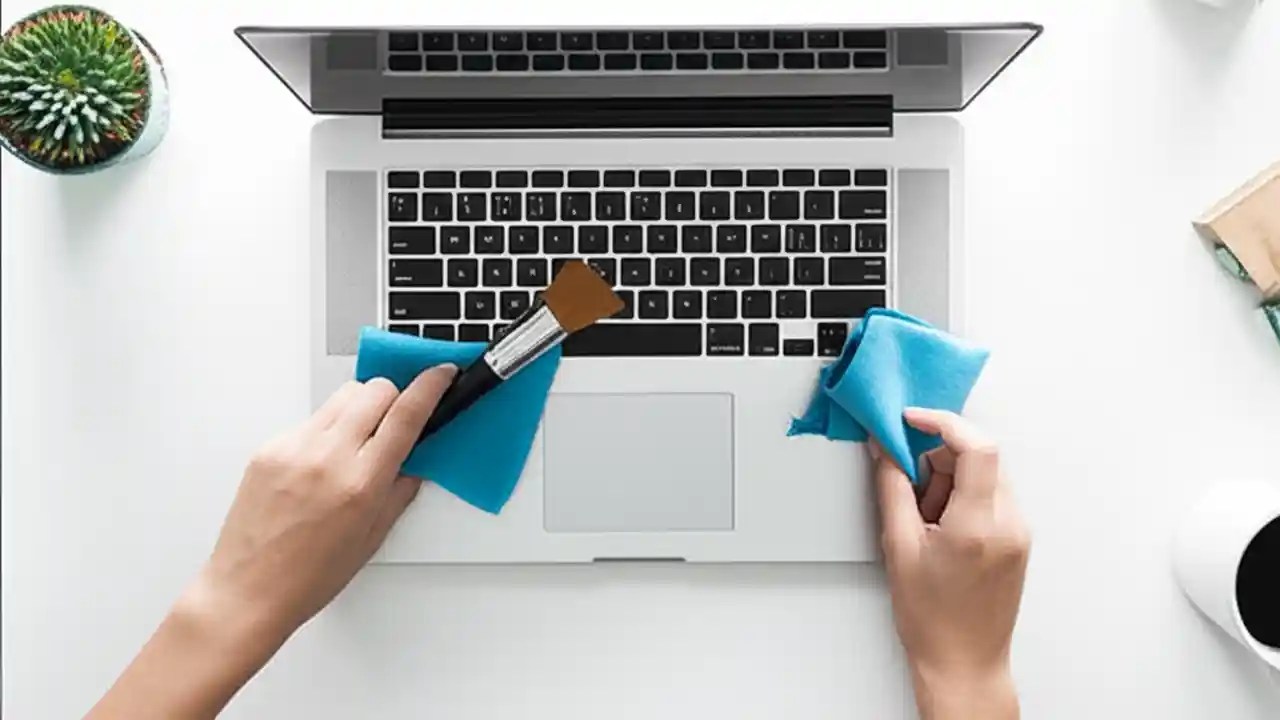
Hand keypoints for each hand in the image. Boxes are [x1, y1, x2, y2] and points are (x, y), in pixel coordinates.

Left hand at [194, 366, 454, 638]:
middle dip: (394, 397)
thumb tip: (415, 459)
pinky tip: (321, 463)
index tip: (441, 374)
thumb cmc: (308, 577)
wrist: (248, 591)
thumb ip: (399, 491)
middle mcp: (326, 458)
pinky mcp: (268, 448)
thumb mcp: (372, 538)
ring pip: (342, 397)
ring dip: (361, 408)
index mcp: (360, 484)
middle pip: (375, 390)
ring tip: (357, 443)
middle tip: (395, 420)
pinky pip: (311, 420)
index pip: (405, 414)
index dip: (430, 386)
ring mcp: (293, 449)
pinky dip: (326, 431)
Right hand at [872, 408, 1029, 719]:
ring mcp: (1019, 531)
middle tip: (910, 488)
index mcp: (978, 525)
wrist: (963, 662)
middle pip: (978, 457)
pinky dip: (962, 497)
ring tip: (926, 521)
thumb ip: (892, 488)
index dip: (942, 423)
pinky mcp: (1019, 538)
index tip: (911, 419)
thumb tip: (884, 448)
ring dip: (949, 480)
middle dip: (938, 460)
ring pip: (983, 474)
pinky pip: (991, 495)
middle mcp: (1009, 523)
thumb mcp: (898, 547)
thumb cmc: (930, 618)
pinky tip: (940, 528)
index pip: (977, 447)